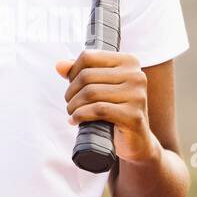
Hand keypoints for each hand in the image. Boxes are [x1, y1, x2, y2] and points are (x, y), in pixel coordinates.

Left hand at [55, 50, 159, 164]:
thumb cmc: (116, 109)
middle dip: (71, 92)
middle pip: (87, 76)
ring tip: (72, 113)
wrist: (136, 139)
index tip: (72, 86)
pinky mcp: (133, 115)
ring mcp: (137, 95)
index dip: (73, 72)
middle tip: (70, 104)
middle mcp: (136, 75)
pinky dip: (81, 115)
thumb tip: (60, 65)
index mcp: (129, 62)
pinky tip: (75, 121)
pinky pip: (98, 110)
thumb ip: (79, 73)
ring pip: (90, 93)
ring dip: (74, 105)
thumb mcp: (99, 87)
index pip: (88, 57)